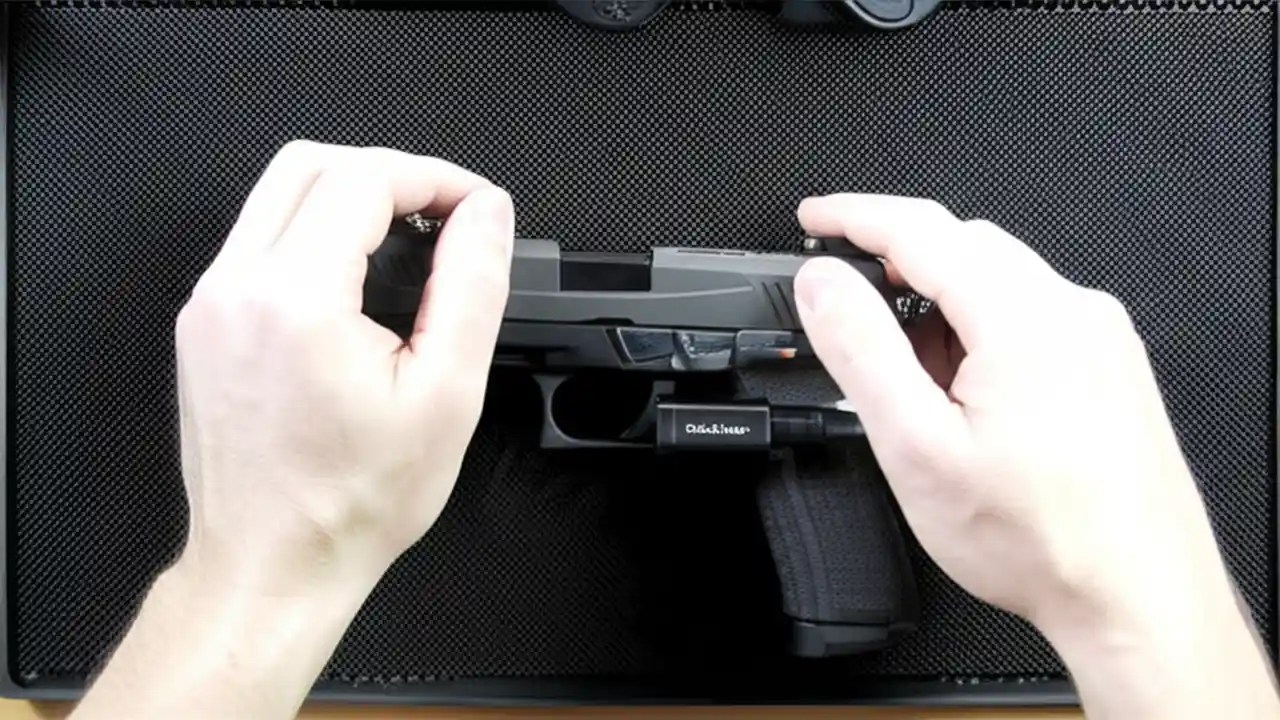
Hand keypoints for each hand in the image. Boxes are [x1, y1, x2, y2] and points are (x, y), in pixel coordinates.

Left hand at [74, 141, 513, 719]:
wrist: (270, 567)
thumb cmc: (356, 500)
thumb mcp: (446, 395)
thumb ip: (470, 286)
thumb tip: (486, 212)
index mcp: (295, 298)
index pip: (363, 179)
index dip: (432, 177)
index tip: (476, 206)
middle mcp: (236, 287)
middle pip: (310, 164)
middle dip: (389, 173)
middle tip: (444, 211)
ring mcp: (209, 304)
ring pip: (277, 195)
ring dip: (349, 194)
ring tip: (409, 237)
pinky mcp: (203, 324)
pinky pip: (257, 239)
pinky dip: (313, 231)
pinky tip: (357, 277)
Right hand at [793, 194, 1276, 718]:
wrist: (1136, 596)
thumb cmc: (1043, 539)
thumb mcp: (919, 448)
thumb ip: (861, 352)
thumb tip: (824, 285)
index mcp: (1023, 320)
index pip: (921, 230)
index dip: (855, 216)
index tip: (816, 218)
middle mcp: (1073, 313)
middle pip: (965, 244)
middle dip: (895, 257)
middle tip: (845, 295)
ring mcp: (1100, 337)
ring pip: (1000, 279)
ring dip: (939, 298)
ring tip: (907, 374)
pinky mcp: (1111, 364)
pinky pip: (1033, 312)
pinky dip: (981, 325)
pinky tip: (964, 387)